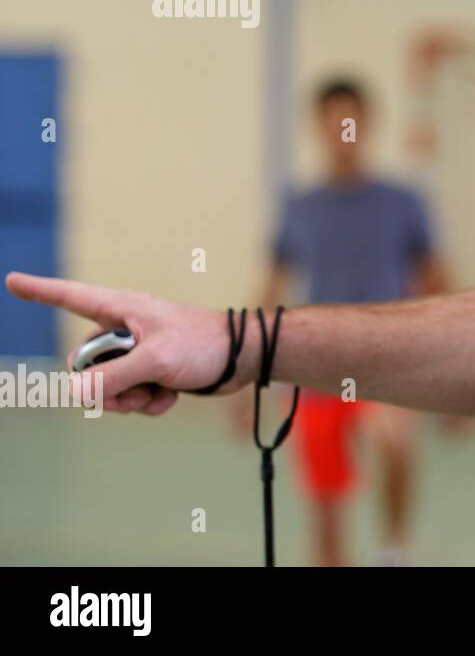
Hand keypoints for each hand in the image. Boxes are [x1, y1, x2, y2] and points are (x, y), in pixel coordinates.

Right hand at [5, 272, 240, 414]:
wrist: (243, 358)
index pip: (71, 298)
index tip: (11, 280)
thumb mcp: (154, 361)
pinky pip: (131, 396)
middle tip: (134, 391)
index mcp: (122, 310)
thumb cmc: (203, 345)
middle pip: (85, 364)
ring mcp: (138, 352)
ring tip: (157, 393)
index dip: (40, 291)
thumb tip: (75, 394)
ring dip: (130, 398)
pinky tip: (171, 396)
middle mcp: (125, 329)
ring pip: (107, 386)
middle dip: (104, 386)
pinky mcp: (152, 372)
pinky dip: (148, 403)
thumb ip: (112, 378)